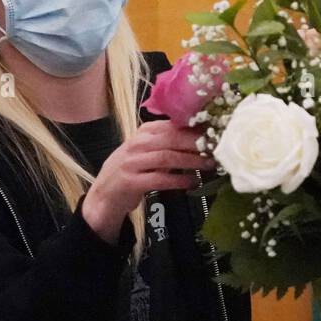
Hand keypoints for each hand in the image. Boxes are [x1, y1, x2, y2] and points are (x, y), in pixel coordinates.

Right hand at [81, 120, 216, 244]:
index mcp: (145, 132)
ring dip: (192, 162)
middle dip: (197, 144)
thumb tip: (204, 139)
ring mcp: (132, 162)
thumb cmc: (132, 170)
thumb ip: (170, 143)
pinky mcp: (131, 182)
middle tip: (217, 150)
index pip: (174, 125)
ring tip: (209, 166)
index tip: (216, 133)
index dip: (196, 129)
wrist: (104, 195)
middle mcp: (137, 143)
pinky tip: (192, 183)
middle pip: (173, 138)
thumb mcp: (148, 150)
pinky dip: (179, 181)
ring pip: (168, 157)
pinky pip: (160, 179)